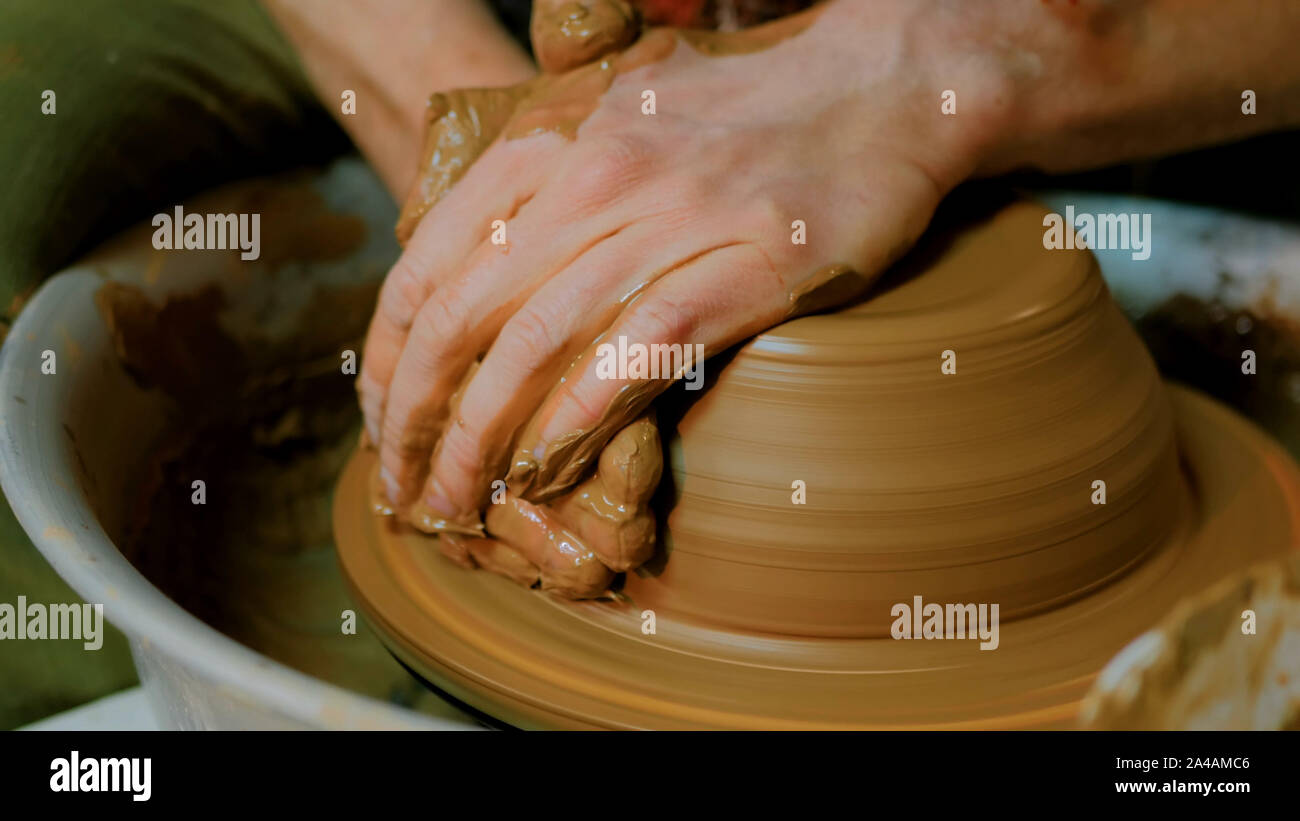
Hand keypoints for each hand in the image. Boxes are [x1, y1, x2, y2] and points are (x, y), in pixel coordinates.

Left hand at [361, 0, 991, 556]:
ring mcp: (669, 222)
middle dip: (415, 415)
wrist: (883, 86)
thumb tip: (480, 253)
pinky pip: (634, 357)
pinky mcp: (743, 269)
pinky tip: (542, 473)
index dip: (388, 356)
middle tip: (402, 484)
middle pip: (465, 314)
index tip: (382, 420)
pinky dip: (575, 423)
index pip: (428, 260)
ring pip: (535, 344)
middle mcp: (595, 176)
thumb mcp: (624, 114)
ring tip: (457, 501)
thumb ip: (550, 178)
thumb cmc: (751, 110)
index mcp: (553, 140)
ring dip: (480, 439)